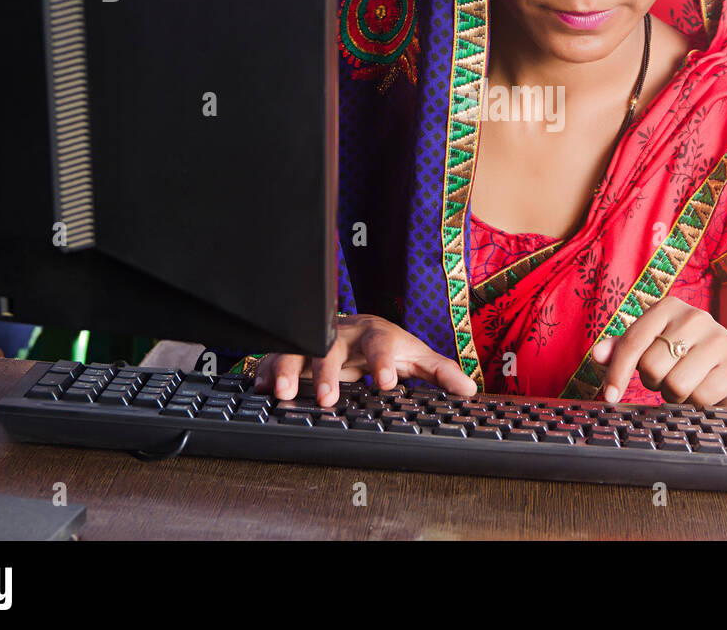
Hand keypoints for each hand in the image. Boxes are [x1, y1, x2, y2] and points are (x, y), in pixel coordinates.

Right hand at [252, 314, 477, 406]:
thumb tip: (468, 390)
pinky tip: (257, 387)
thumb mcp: (416, 357)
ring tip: (281, 394)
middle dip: (327, 371)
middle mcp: (343, 334)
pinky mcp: (293, 350)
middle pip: (332, 346)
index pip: (381, 344)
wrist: (357, 327)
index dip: (383, 361)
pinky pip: (274, 354)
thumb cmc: (388, 345)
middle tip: (327, 399)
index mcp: (377, 334)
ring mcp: (316, 341)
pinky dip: (264, 370)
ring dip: (288, 370)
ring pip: (297, 348)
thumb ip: (440, 373)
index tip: (385, 382)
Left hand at [590, 295, 726, 409]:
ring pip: (675, 384)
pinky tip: (704, 392)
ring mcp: (720, 338)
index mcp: (669, 307)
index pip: (633, 341)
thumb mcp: (650, 348)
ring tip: (685, 385)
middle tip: (666, 379)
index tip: (610, 396)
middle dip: (654, 382)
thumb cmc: (682, 358)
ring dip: (675, 395)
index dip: (617, 372)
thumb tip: (597, 355)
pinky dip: (697, 404)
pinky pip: (701, 397)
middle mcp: (696, 317)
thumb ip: (621, 350)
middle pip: (652, 366)